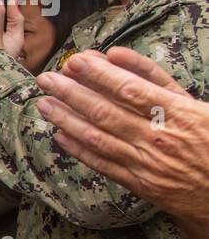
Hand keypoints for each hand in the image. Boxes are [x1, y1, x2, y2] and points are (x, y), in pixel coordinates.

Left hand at [36, 47, 208, 223]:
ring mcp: (147, 163)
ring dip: (67, 120)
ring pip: (98, 138)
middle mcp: (158, 137)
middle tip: (46, 79)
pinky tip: (59, 135)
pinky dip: (79, 149)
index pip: (129, 89)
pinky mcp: (140, 183)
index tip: (76, 61)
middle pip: (105, 112)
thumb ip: (156, 76)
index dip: (98, 75)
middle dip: (71, 94)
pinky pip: (102, 164)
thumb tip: (117, 54)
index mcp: (177, 113)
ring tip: (44, 103)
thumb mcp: (194, 102)